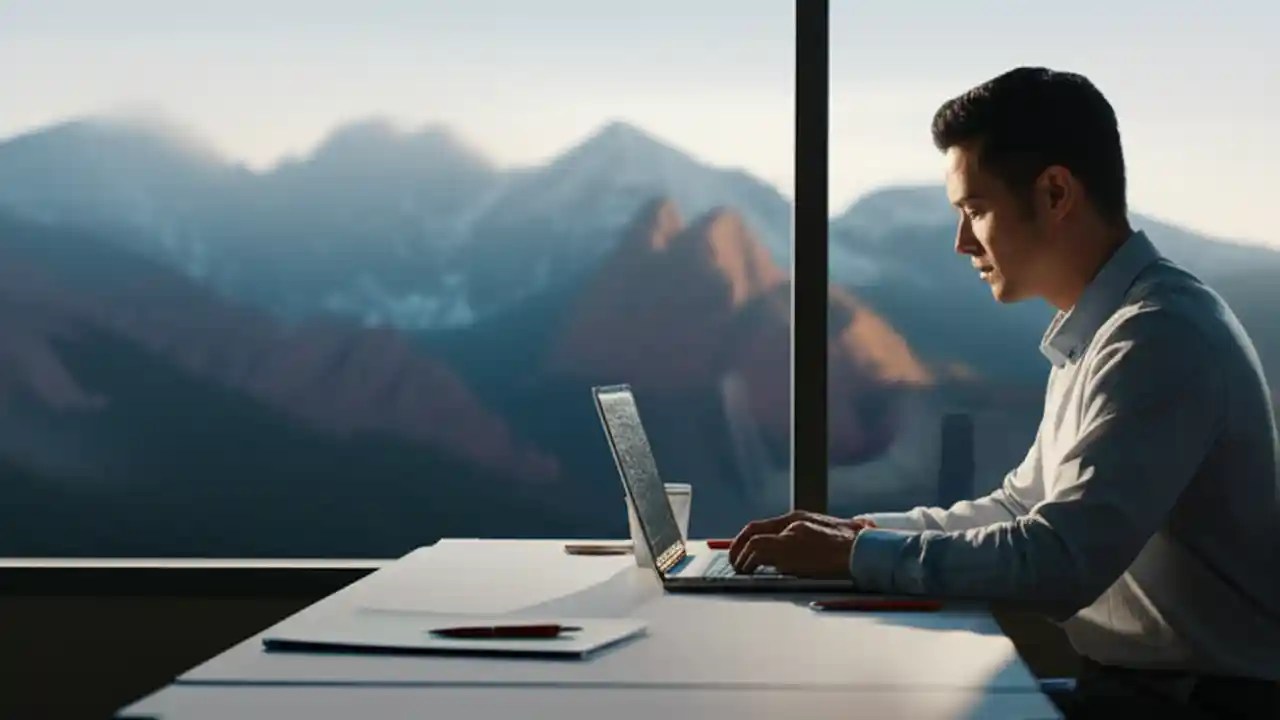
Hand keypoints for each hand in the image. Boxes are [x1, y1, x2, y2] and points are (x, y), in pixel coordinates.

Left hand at [728, 510, 872, 567]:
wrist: (865, 551)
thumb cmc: (860, 545)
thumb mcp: (842, 533)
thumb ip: (832, 534)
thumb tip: (850, 533)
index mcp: (802, 518)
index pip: (767, 525)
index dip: (751, 538)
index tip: (744, 549)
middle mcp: (792, 523)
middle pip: (754, 530)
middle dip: (739, 545)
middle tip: (734, 560)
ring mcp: (788, 536)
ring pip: (752, 541)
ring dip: (741, 557)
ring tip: (739, 569)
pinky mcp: (787, 550)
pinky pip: (756, 552)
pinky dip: (747, 561)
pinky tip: (746, 571)